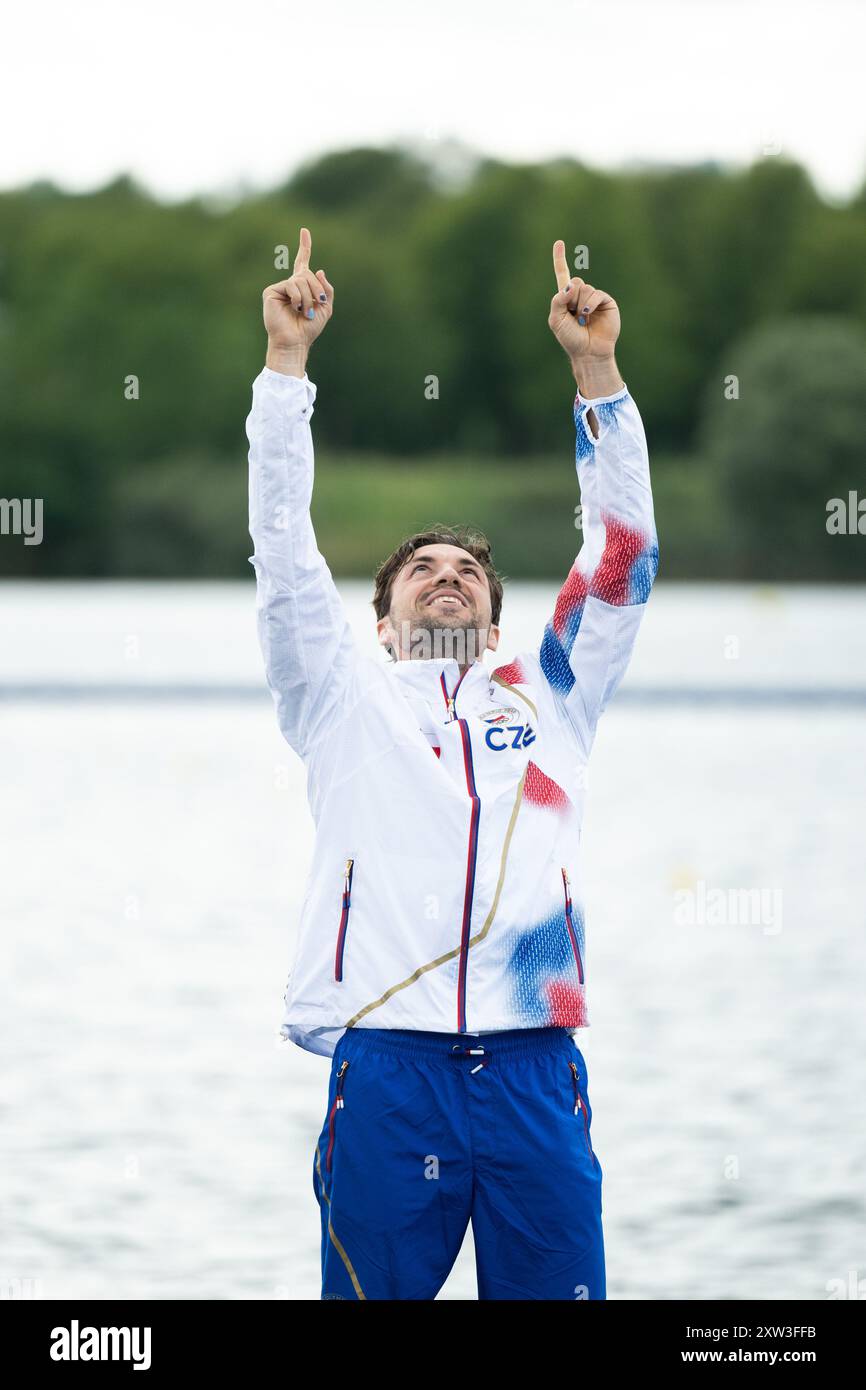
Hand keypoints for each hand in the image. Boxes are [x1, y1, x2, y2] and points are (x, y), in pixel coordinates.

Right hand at [262, 227, 333, 369]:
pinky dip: (297, 298)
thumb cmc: (309, 329)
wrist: (296, 341)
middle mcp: (290, 285)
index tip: (304, 231)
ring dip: (308, 297)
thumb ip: (326, 289)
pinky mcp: (271, 292)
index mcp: (302, 287)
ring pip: (300, 280)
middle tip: (317, 305)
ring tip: (305, 312)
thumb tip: (319, 270)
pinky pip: (290, 285)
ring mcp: (280, 288)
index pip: (302, 263)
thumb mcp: (326, 308)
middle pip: (307, 274)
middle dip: (316, 289)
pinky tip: (294, 308)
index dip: (304, 247)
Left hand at [548, 239, 620, 362]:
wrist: (588, 351)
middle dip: (571, 298)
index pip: (563, 274)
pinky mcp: (606, 301)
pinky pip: (596, 294)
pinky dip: (590, 305)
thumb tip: (569, 285)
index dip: (560, 259)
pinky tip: (588, 315)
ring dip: (580, 305)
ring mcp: (594, 298)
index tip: (559, 242)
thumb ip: (557, 301)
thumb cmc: (570, 338)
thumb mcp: (556, 320)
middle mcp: (581, 295)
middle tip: (573, 314)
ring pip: (584, 288)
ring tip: (582, 320)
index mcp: (566, 297)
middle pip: (575, 281)